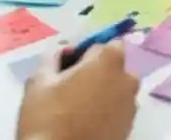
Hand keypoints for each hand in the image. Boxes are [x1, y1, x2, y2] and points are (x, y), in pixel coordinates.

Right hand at [16, 43, 139, 139]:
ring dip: (101, 92)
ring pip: (115, 90)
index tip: (67, 65)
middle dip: (95, 72)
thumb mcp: (39, 82)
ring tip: (75, 108)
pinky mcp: (129, 128)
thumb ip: (52, 57)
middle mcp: (127, 80)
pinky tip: (84, 122)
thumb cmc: (48, 119)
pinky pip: (117, 110)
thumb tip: (63, 49)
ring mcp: (131, 106)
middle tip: (68, 87)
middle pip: (113, 67)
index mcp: (109, 62)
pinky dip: (105, 111)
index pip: (104, 43)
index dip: (85, 51)